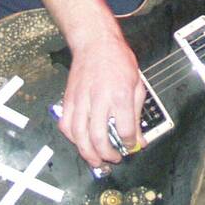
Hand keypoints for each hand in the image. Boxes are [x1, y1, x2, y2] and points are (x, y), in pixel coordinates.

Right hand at [57, 34, 146, 168]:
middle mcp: (99, 99)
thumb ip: (137, 113)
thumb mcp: (136, 84)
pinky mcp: (68, 100)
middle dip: (107, 154)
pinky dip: (73, 139)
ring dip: (88, 153)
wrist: (95, 43)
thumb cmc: (117, 60)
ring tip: (97, 161)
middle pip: (99, 138)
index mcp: (120, 95)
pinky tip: (81, 143)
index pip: (125, 129)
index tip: (132, 144)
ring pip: (79, 136)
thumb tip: (139, 138)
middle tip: (114, 158)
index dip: (130, 142)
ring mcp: (81, 100)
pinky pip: (66, 125)